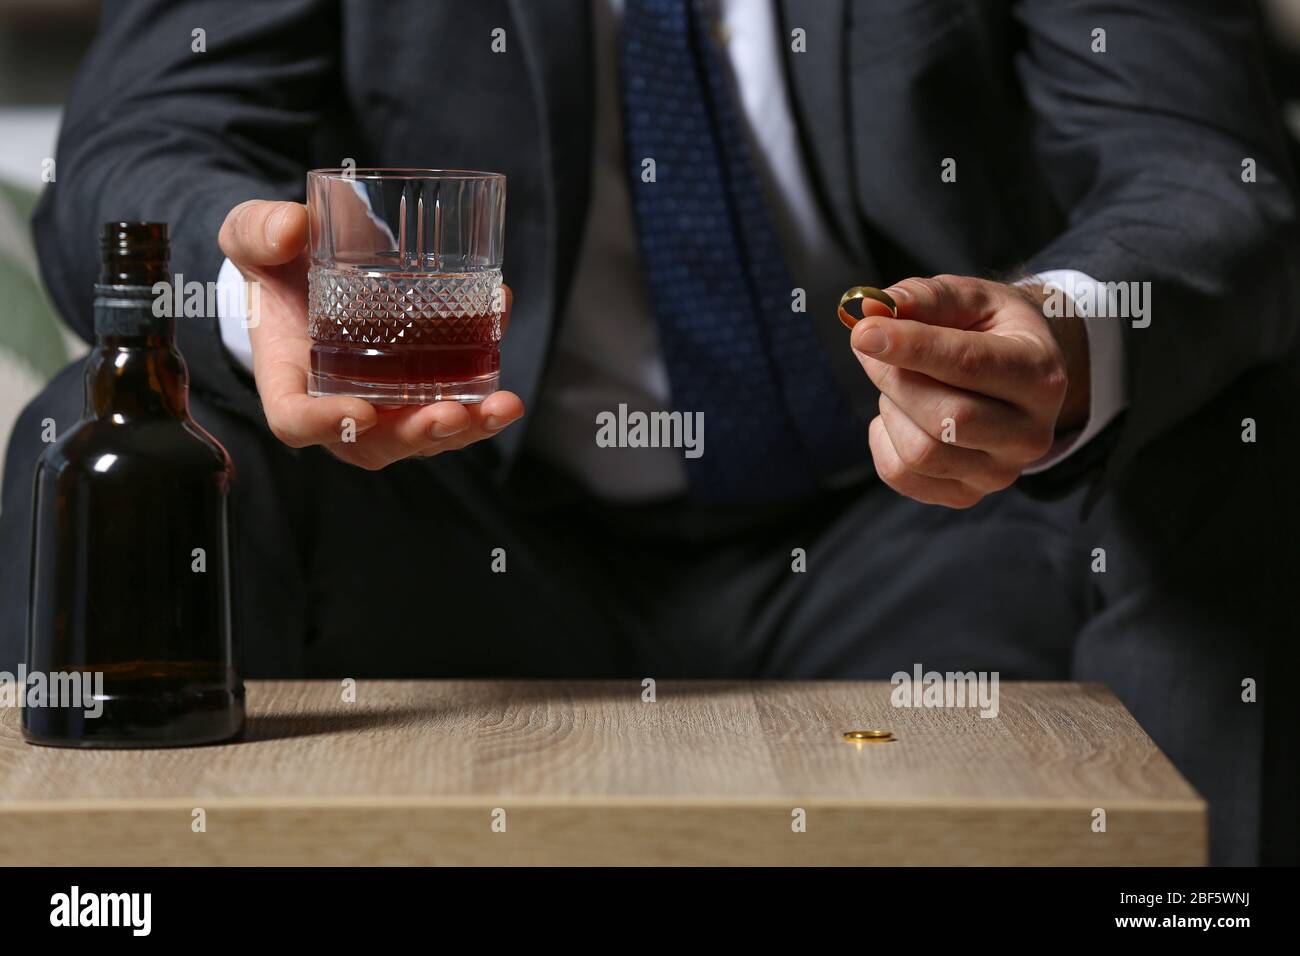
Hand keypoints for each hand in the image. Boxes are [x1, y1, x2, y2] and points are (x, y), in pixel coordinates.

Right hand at [217, 200, 523, 469]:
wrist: (316, 262)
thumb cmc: (278, 260)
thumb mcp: (253, 236)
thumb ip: (257, 231)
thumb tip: (289, 228)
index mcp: (287, 378)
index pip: (297, 421)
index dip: (325, 426)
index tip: (361, 413)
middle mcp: (337, 402)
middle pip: (376, 443)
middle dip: (417, 434)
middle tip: (451, 414)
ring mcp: (384, 401)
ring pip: (424, 435)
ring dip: (467, 427)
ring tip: (502, 406)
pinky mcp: (420, 386)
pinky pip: (455, 400)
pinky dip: (486, 386)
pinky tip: (506, 346)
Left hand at [849, 274, 1089, 507]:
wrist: (1016, 374)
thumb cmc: (988, 330)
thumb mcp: (968, 298)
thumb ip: (923, 297)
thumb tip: (868, 308)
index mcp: (1041, 374)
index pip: (970, 365)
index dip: (912, 347)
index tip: (864, 332)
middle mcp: (1031, 433)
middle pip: (946, 418)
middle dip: (895, 378)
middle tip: (873, 346)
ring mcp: (1001, 472)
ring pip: (921, 452)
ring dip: (892, 408)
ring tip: (902, 382)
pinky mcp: (966, 495)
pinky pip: (901, 475)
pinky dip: (883, 440)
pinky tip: (899, 415)